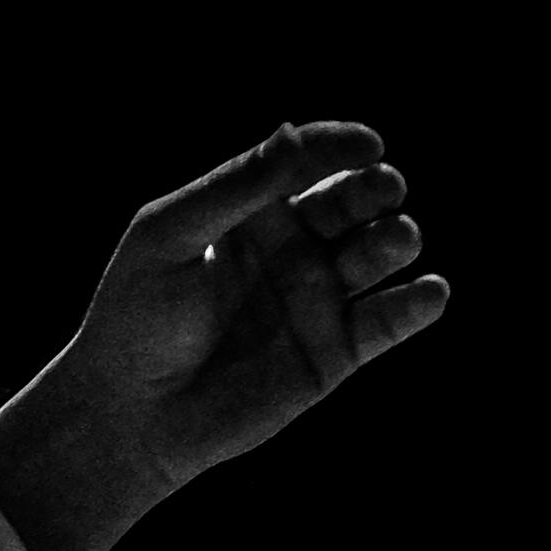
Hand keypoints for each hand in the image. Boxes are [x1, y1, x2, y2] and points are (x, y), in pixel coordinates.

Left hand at [0, 122, 444, 550]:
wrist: (124, 418)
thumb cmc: (133, 322)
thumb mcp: (169, 237)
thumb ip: (235, 187)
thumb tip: (296, 133)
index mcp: (253, 212)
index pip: (311, 160)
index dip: (342, 145)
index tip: (366, 146)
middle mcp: (293, 247)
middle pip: (358, 198)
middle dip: (377, 188)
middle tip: (379, 193)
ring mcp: (317, 298)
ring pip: (383, 250)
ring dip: (396, 238)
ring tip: (387, 244)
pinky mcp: (333, 352)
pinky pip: (392, 320)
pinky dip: (421, 303)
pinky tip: (426, 294)